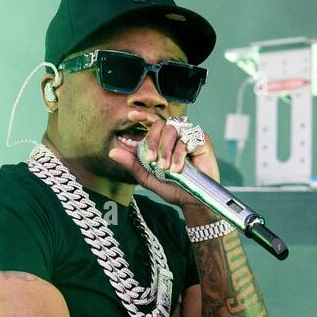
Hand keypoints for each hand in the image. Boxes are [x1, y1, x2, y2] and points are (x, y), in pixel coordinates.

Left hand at [106, 110, 220, 209]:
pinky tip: (178, 169)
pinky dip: (180, 154)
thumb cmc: (173, 187)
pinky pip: (187, 138)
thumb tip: (112, 152)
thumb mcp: (148, 177)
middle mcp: (176, 135)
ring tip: (167, 168)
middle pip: (160, 124)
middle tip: (152, 160)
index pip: (152, 121)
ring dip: (166, 149)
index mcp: (163, 140)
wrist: (192, 201)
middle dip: (153, 141)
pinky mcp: (203, 140)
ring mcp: (190, 136)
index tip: (130, 115)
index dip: (142, 115)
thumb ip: (132, 163)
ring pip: (172, 129)